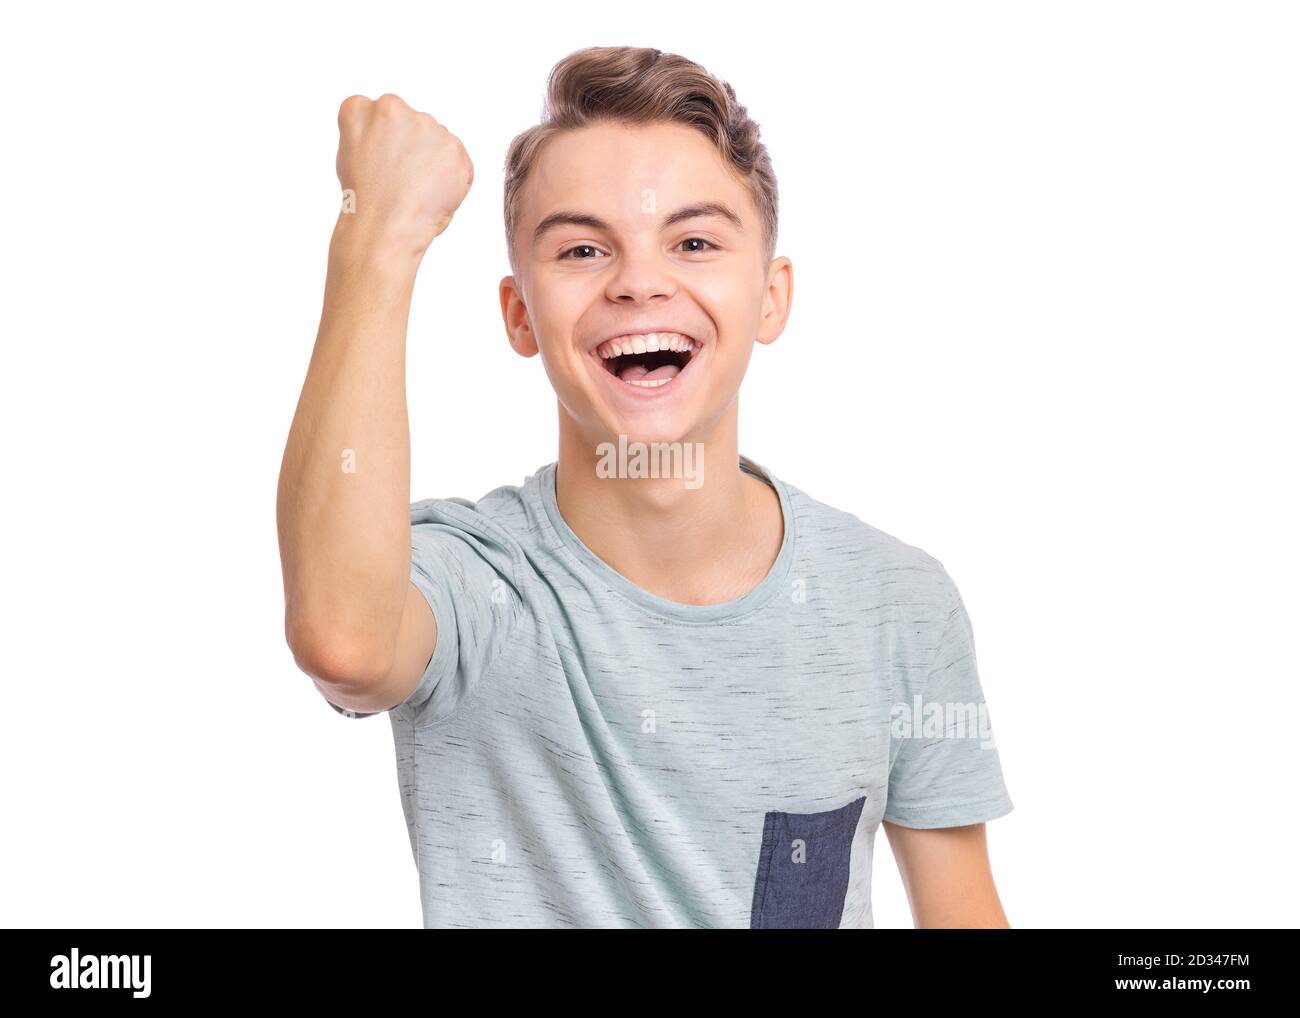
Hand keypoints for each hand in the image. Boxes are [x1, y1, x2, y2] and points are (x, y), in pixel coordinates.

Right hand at [333, 93, 473, 261]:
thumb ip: (369, 130)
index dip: (385, 143)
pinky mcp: (454, 148)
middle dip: (412, 148)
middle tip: (400, 179)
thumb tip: (390, 130)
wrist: (384, 228)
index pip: (381, 116)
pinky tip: (433, 193)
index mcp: (361, 108)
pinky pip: (459, 161)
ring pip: (437, 139)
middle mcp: (394, 108)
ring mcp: (426, 126)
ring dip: (433, 160)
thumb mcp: (347, 153)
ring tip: (415, 189)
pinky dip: (453, 178)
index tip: (381, 162)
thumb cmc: (364, 199)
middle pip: (413, 125)